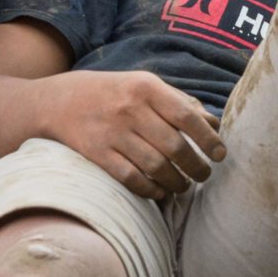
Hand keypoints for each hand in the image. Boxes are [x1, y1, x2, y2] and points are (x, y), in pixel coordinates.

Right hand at [49, 70, 223, 198]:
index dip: (208, 139)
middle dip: (196, 167)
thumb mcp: (142, 84)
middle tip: (203, 175)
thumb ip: (178, 101)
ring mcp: (112, 133)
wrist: (57, 101)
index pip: (187, 117)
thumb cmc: (111, 93)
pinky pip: (132, 179)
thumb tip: (213, 123)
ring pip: (156, 167)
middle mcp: (129, 109)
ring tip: (184, 185)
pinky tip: (160, 191)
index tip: (220, 155)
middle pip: (175, 147)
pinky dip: (151, 190)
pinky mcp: (97, 153)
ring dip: (177, 182)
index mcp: (145, 87)